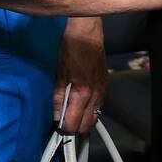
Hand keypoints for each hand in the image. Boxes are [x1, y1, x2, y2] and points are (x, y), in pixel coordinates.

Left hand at [53, 17, 107, 133]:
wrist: (87, 31)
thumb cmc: (70, 48)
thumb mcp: (59, 73)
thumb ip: (58, 97)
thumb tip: (56, 116)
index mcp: (82, 93)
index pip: (74, 124)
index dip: (65, 130)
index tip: (58, 130)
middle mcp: (96, 95)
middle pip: (87, 126)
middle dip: (75, 129)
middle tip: (63, 124)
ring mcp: (103, 90)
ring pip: (95, 117)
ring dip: (83, 120)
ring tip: (71, 115)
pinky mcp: (106, 85)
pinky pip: (99, 105)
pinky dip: (90, 109)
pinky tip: (81, 104)